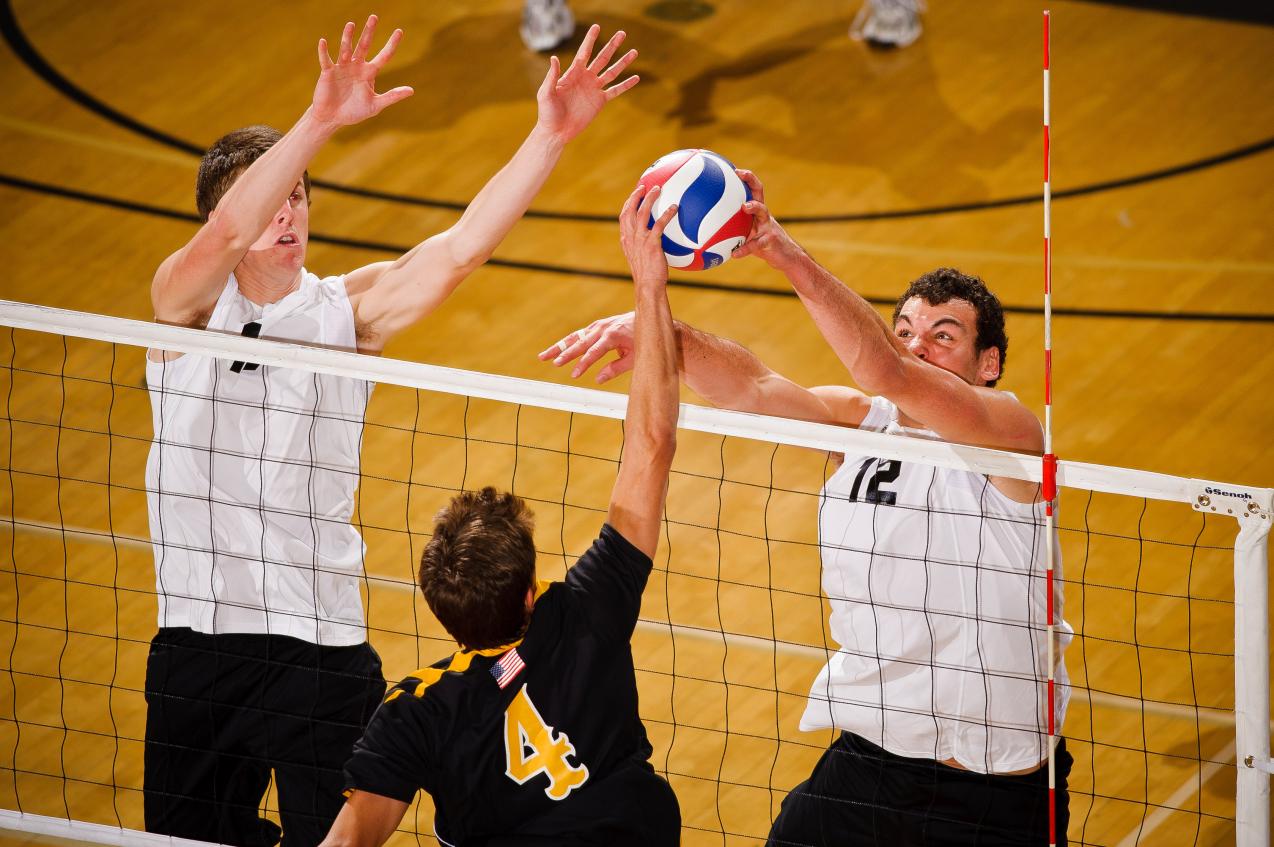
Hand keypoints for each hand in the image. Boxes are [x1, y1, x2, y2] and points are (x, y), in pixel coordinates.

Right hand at [312, 16, 413, 130]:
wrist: (333, 118)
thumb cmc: (354, 112)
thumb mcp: (375, 105)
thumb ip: (392, 96)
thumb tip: (412, 90)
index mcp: (369, 73)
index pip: (383, 56)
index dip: (391, 45)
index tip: (399, 31)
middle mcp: (356, 66)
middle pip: (364, 46)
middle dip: (369, 32)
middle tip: (374, 17)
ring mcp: (342, 67)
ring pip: (346, 49)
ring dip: (348, 37)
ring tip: (351, 24)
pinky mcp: (328, 72)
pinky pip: (326, 60)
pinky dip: (324, 51)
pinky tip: (323, 42)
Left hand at [536, 25, 638, 142]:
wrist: (556, 131)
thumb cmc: (547, 112)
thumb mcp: (546, 92)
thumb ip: (552, 76)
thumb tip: (554, 58)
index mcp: (573, 73)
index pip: (584, 52)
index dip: (590, 40)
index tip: (596, 27)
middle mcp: (585, 78)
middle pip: (602, 58)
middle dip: (612, 46)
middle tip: (622, 33)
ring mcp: (594, 89)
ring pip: (612, 72)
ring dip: (623, 62)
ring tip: (634, 52)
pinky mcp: (600, 101)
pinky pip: (615, 91)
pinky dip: (626, 85)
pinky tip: (636, 78)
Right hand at [539, 313, 636, 382]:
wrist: (648, 318)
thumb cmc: (643, 340)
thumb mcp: (634, 358)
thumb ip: (616, 369)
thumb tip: (598, 380)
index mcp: (613, 336)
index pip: (594, 353)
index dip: (583, 364)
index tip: (574, 375)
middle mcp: (603, 328)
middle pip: (580, 343)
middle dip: (565, 354)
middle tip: (554, 363)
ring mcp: (598, 325)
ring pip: (574, 337)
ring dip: (559, 346)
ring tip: (543, 356)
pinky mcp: (597, 325)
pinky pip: (579, 334)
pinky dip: (568, 342)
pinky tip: (558, 350)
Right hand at [620, 183, 676, 287]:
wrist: (648, 286)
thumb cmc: (648, 276)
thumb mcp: (641, 258)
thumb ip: (644, 246)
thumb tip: (656, 240)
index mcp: (626, 240)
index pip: (623, 217)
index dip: (628, 203)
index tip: (634, 195)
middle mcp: (630, 237)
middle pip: (629, 210)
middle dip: (635, 196)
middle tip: (644, 186)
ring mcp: (640, 240)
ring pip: (642, 213)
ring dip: (649, 198)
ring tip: (658, 189)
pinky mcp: (651, 244)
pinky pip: (659, 224)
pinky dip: (667, 214)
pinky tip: (674, 208)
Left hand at [731, 170, 802, 269]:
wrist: (784, 256)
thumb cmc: (760, 243)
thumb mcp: (746, 233)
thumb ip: (732, 228)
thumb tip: (705, 228)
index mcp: (756, 211)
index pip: (752, 189)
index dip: (745, 177)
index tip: (733, 169)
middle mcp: (763, 214)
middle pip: (759, 192)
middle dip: (750, 180)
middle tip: (739, 174)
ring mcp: (768, 226)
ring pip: (763, 211)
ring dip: (754, 207)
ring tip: (744, 207)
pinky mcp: (770, 241)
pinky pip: (756, 244)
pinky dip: (744, 249)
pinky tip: (734, 254)